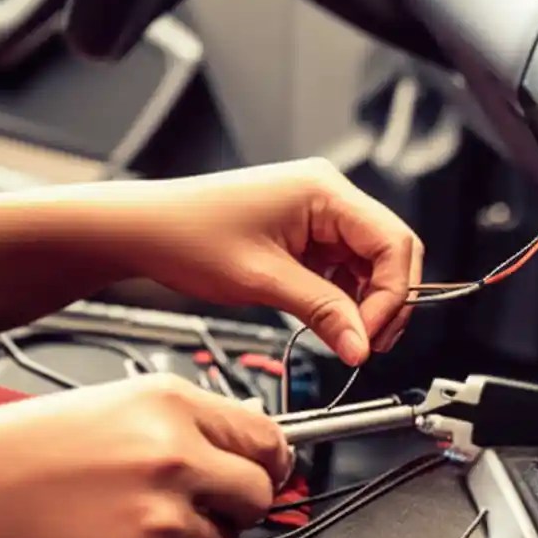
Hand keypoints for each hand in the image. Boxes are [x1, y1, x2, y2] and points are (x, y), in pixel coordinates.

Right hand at [0, 375, 289, 537]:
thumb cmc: (10, 454)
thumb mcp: (110, 404)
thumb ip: (184, 421)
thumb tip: (239, 444)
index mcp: (169, 405)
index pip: (267, 436)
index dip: (271, 458)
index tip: (267, 469)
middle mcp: (172, 458)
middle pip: (260, 492)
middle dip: (240, 503)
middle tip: (205, 504)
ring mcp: (158, 520)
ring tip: (142, 526)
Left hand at [114, 159, 422, 364]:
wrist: (144, 231)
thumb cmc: (188, 236)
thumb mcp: (263, 281)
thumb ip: (322, 312)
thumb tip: (361, 346)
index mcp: (324, 191)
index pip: (392, 242)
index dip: (392, 294)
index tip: (370, 336)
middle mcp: (329, 195)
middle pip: (390, 251)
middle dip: (387, 301)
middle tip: (367, 343)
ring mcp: (319, 213)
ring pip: (371, 263)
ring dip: (366, 303)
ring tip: (346, 336)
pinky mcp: (308, 233)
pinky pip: (345, 267)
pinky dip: (344, 298)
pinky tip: (329, 319)